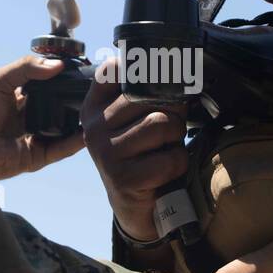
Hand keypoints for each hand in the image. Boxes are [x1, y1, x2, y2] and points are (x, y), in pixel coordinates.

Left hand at [0, 55, 85, 181]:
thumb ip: (27, 67)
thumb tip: (58, 65)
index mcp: (24, 100)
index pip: (52, 90)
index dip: (67, 83)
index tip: (86, 74)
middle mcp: (33, 119)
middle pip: (62, 110)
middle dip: (78, 103)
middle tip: (96, 92)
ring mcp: (36, 139)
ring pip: (66, 131)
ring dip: (80, 122)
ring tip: (97, 110)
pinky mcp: (37, 157)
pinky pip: (61, 150)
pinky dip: (75, 142)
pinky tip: (86, 131)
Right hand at [80, 57, 187, 242]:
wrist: (134, 204)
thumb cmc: (140, 154)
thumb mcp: (131, 121)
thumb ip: (141, 93)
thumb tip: (176, 67)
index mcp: (93, 108)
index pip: (114, 70)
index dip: (142, 71)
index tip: (157, 82)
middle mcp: (94, 128)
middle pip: (147, 96)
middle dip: (171, 110)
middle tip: (171, 125)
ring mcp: (107, 154)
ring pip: (161, 124)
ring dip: (176, 137)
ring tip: (168, 146)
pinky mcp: (125, 179)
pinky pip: (170, 158)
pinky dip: (178, 163)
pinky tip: (166, 170)